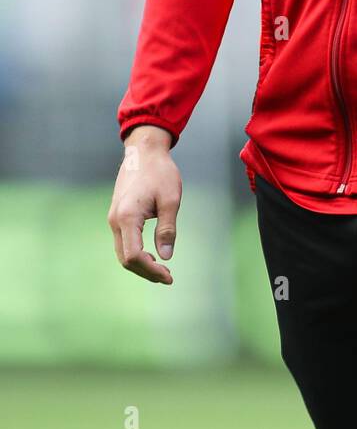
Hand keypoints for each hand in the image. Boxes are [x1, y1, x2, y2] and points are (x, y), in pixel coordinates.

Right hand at [108, 126, 180, 283]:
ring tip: (162, 269)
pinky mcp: (117, 215)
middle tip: (168, 277)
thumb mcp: (171, 200)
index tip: (169, 275)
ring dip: (141, 264)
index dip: (151, 271)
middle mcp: (115, 220)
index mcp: (127, 217)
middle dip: (146, 272)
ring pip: (122, 252)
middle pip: (126, 259)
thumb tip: (166, 256)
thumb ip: (167, 229)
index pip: (134, 256)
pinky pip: (123, 242)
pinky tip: (152, 255)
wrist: (144, 151)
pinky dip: (136, 253)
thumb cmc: (160, 172)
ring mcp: (113, 218)